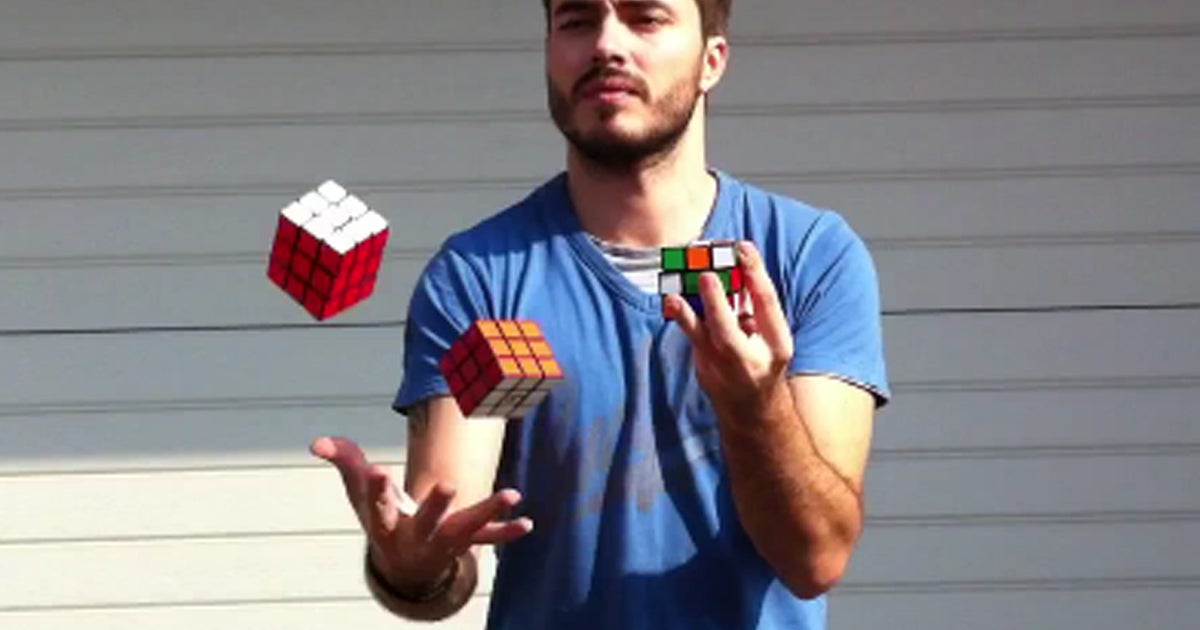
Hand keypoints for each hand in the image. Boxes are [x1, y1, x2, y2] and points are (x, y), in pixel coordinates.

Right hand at [309, 436, 532, 590]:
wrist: (403, 565)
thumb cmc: (382, 519)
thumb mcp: (358, 493)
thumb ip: (344, 462)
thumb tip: (317, 442)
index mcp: (385, 524)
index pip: (377, 506)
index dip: (376, 489)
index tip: (376, 470)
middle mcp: (415, 536)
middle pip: (426, 520)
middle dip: (436, 505)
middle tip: (448, 484)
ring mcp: (443, 542)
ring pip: (466, 528)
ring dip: (488, 511)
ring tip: (512, 493)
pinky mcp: (463, 543)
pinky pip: (487, 539)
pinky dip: (506, 532)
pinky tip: (527, 523)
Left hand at [664, 241, 793, 413]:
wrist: (752, 409)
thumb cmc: (765, 360)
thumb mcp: (773, 335)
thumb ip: (757, 305)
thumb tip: (738, 265)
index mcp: (777, 345)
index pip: (768, 305)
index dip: (756, 274)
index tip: (743, 248)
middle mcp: (750, 358)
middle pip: (730, 331)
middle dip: (717, 304)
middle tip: (705, 275)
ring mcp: (724, 370)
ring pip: (702, 341)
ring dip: (687, 317)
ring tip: (673, 298)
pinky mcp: (704, 371)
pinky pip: (693, 339)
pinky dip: (684, 318)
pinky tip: (675, 300)